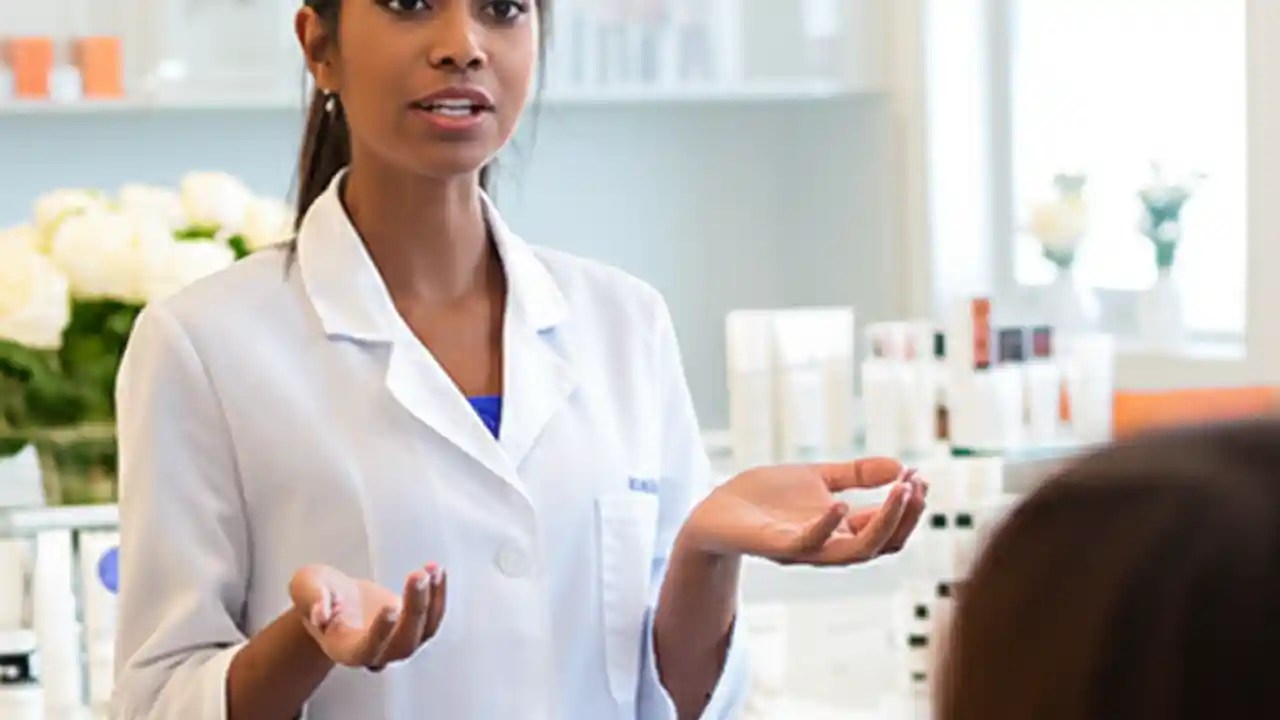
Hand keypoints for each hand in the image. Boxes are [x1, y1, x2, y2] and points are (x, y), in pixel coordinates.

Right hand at [289, 563, 446, 669]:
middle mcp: (374, 653)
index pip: (366, 650)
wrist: (336, 598)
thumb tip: (321, 614)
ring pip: (423, 633)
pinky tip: (436, 572)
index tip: (390, 606)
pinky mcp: (413, 627)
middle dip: (415, 609)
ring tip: (431, 570)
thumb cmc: (320, 594)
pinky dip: (438, 595)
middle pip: (402, 644)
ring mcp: (397, 642)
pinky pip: (432, 618)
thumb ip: (311, 598)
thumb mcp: (306, 587)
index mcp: (344, 648)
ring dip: (432, 601)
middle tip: (417, 576)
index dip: (381, 632)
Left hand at [682, 459, 926, 565]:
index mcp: (840, 531)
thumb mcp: (816, 478)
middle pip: (883, 545)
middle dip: (905, 516)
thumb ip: (855, 475)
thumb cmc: (764, 498)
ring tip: (900, 491)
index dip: (908, 505)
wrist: (714, 510)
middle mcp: (829, 546)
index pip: (888, 529)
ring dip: (883, 523)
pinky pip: (808, 545)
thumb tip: (900, 465)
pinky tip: (841, 503)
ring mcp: (805, 549)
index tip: (919, 475)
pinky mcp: (776, 546)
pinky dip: (826, 526)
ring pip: (856, 551)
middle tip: (917, 484)